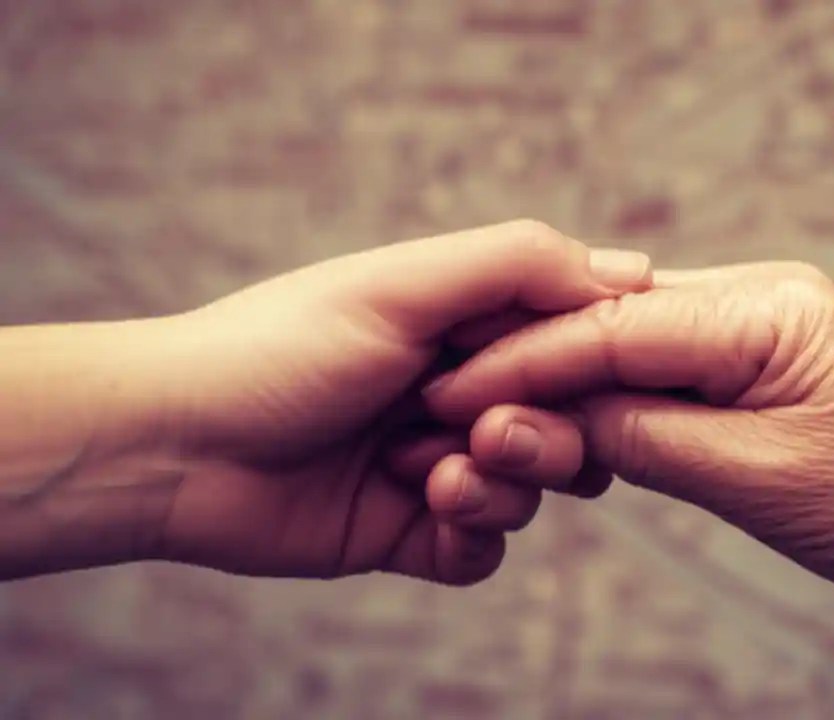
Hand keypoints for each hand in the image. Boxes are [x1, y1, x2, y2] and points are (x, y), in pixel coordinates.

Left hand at [146, 220, 649, 583]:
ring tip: (432, 476)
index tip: (573, 378)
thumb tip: (634, 271)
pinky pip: (487, 551)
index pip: (579, 342)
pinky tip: (427, 514)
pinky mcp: (413, 532)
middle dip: (547, 437)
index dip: (591, 365)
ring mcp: (442, 462)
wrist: (173, 447)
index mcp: (469, 323)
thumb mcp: (403, 285)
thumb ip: (519, 266)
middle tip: (487, 435)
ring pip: (538, 490)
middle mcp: (466, 390)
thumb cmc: (279, 348)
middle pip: (574, 424)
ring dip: (502, 486)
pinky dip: (472, 537)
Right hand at [426, 262, 833, 606]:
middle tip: (452, 415)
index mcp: (767, 308)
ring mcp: (773, 324)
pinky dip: (623, 401)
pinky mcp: (778, 362)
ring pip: (640, 346)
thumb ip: (638, 439)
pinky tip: (582, 432)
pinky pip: (677, 371)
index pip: (607, 327)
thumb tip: (534, 423)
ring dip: (573, 389)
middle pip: (614, 323)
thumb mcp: (755, 480)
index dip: (518, 367)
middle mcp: (766, 294)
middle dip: (532, 370)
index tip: (445, 399)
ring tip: (502, 432)